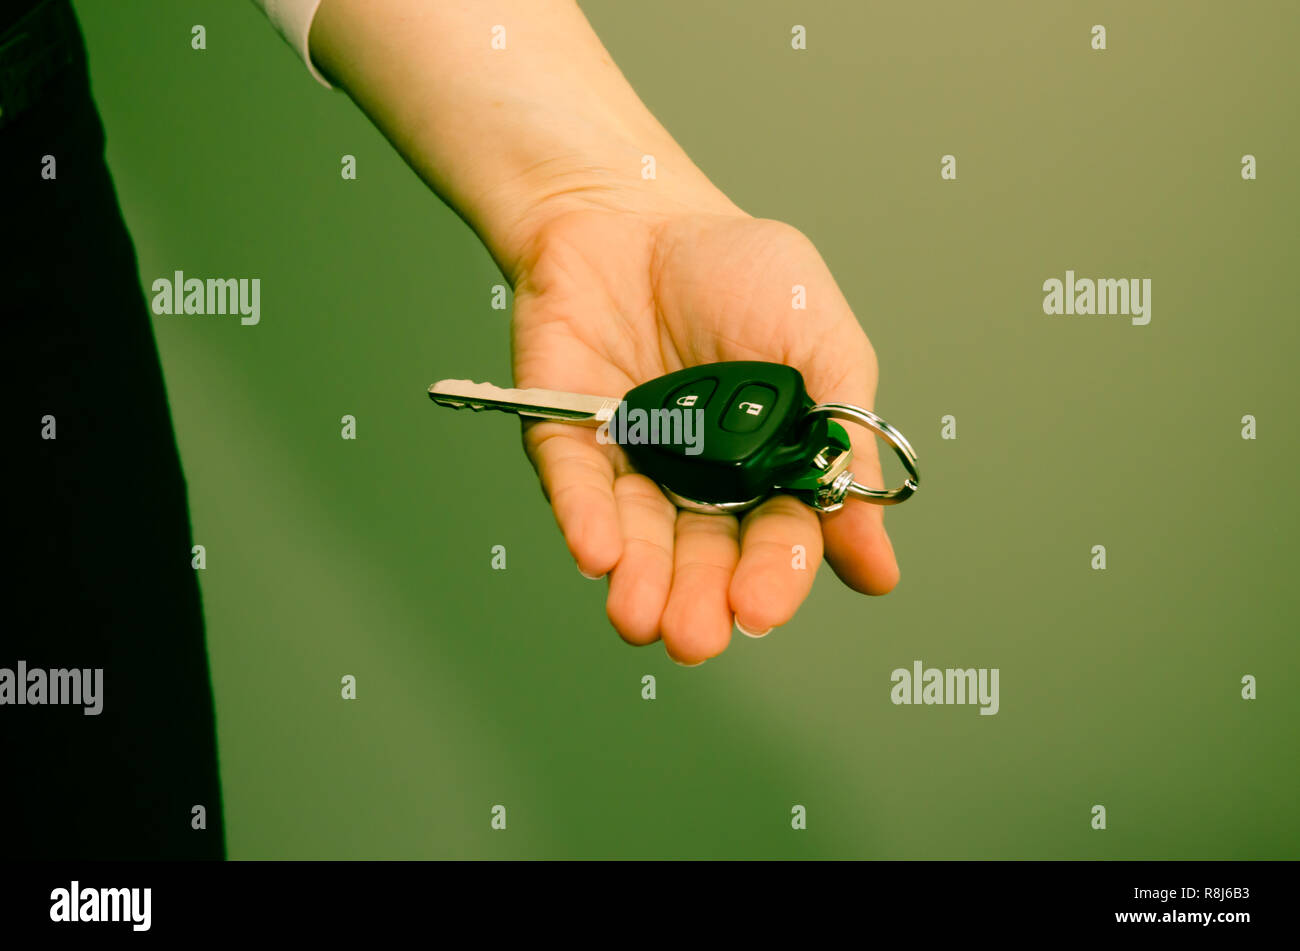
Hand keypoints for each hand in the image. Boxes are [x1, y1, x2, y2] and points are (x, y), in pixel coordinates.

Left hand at [309, 0, 902, 661]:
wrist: (638, 206)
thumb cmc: (737, 270)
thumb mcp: (820, 341)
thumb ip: (844, 438)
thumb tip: (877, 561)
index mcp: (767, 465)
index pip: (776, 536)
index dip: (773, 576)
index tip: (763, 608)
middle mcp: (697, 478)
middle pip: (703, 553)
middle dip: (700, 598)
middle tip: (697, 635)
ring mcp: (630, 460)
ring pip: (636, 536)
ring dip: (639, 579)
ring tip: (642, 618)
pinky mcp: (565, 435)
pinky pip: (574, 482)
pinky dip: (584, 516)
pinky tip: (597, 553)